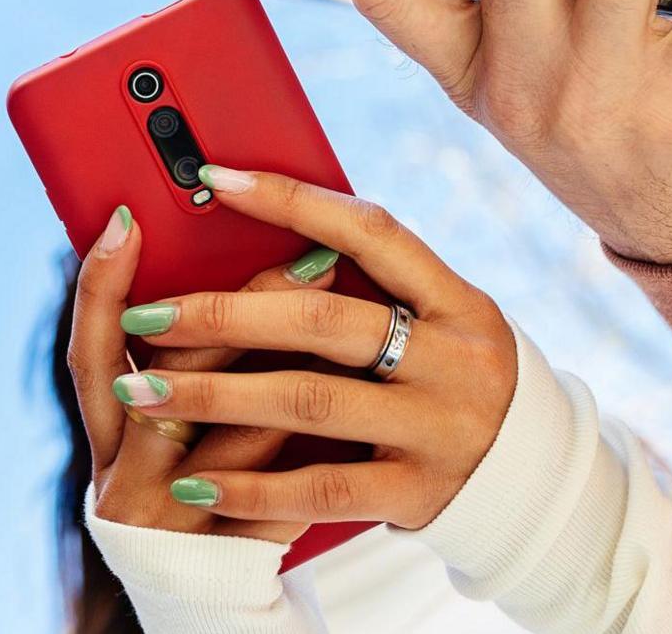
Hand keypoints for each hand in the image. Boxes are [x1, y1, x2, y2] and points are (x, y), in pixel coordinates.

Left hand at [107, 170, 514, 529]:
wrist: (529, 481)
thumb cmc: (452, 378)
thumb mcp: (440, 321)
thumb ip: (373, 287)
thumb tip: (268, 237)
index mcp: (457, 300)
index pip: (371, 231)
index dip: (292, 200)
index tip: (215, 179)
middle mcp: (453, 359)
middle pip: (322, 319)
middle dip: (222, 314)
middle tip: (146, 314)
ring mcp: (437, 428)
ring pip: (309, 402)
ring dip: (214, 394)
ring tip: (142, 389)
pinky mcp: (417, 492)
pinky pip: (320, 488)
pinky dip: (250, 485)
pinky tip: (193, 480)